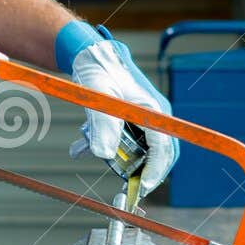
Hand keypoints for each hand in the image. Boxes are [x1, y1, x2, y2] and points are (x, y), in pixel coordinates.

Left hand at [56, 21, 177, 193]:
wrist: (92, 54)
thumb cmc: (100, 70)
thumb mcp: (99, 97)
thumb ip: (102, 125)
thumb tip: (104, 154)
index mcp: (154, 110)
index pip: (164, 147)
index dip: (155, 170)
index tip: (141, 188)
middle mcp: (155, 116)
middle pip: (159, 153)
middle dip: (142, 172)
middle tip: (126, 191)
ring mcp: (144, 118)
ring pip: (139, 149)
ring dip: (117, 158)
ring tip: (88, 152)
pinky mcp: (131, 120)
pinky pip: (124, 141)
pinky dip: (105, 147)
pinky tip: (80, 147)